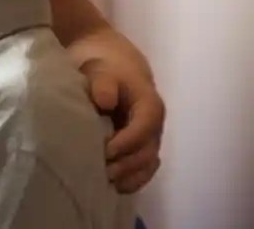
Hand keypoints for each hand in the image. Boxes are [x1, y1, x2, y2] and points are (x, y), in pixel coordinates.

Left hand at [80, 57, 165, 193]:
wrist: (111, 65)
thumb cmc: (104, 68)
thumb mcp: (100, 69)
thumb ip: (102, 83)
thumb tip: (106, 102)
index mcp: (149, 105)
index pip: (144, 127)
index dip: (127, 142)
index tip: (105, 151)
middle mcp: (154, 125)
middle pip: (147, 151)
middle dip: (126, 164)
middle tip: (102, 172)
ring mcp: (150, 138)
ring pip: (148, 163)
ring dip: (130, 176)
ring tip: (108, 183)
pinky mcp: (141, 147)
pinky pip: (144, 168)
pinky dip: (133, 179)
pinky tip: (116, 187)